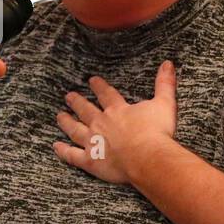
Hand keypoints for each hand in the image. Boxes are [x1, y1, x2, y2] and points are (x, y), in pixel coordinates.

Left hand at [53, 60, 177, 183]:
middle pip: (85, 110)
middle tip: (68, 96)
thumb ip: (164, 84)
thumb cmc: (157, 132)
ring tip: (59, 116)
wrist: (148, 157)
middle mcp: (101, 124)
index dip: (98, 86)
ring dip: (66, 122)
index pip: (105, 94)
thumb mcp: (164, 104)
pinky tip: (56, 147)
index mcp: (118, 110)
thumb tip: (168, 63)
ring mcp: (93, 141)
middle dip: (77, 102)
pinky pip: (72, 155)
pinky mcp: (90, 160)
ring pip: (75, 130)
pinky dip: (63, 151)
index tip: (91, 80)